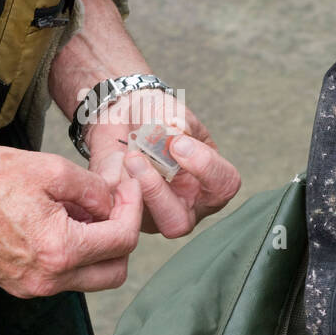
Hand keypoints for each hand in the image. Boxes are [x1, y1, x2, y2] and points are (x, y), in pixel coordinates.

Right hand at [0, 146, 141, 296]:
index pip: (123, 240)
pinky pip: (64, 276)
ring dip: (98, 247)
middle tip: (113, 204)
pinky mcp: (20, 285)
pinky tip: (60, 221)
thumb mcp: (49, 170)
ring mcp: (33, 287)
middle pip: (115, 271)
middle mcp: (49, 279)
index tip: (127, 187)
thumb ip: (92, 189)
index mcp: (61, 251)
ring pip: (91, 277)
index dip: (133, 208)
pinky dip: (74, 253)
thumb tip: (113, 201)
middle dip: (122, 236)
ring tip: (82, 210)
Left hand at [86, 90, 240, 237]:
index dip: (205, 167)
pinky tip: (112, 160)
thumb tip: (174, 130)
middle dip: (157, 191)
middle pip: (180, 222)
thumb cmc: (156, 117)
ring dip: (135, 191)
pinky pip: (118, 211)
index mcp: (209, 181)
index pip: (223, 185)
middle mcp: (185, 205)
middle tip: (139, 158)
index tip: (179, 142)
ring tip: (128, 157)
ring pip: (147, 223)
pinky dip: (114, 186)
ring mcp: (153, 215)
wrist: (123, 116)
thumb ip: (176, 120)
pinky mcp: (126, 213)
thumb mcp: (171, 110)